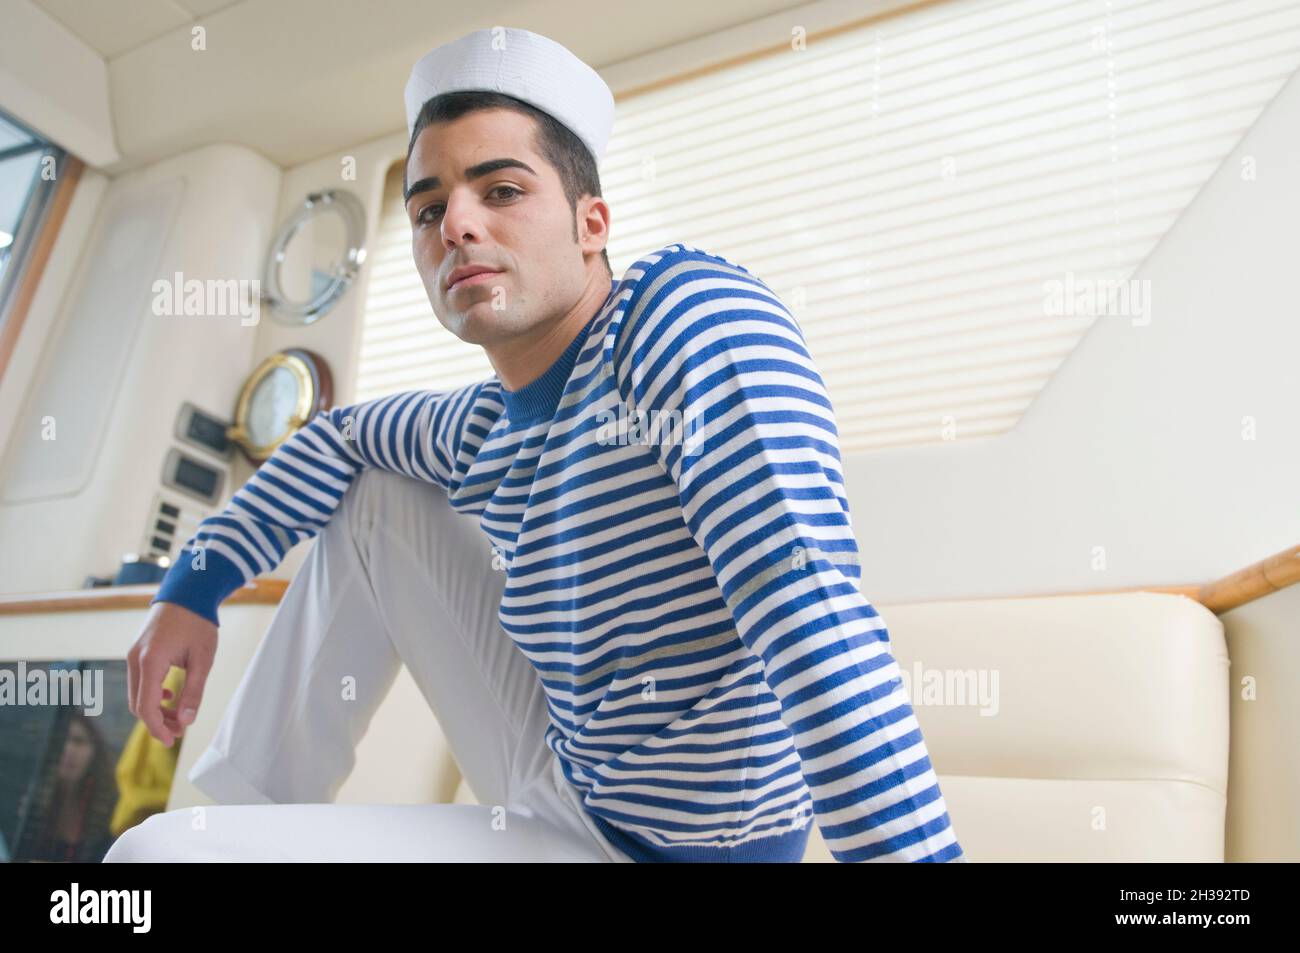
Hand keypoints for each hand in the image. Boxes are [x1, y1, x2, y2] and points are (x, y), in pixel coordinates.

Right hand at [127, 601, 217, 746]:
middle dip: (157, 721)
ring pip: (137, 694)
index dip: (157, 728)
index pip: (146, 707)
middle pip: (138, 704)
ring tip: (179, 716)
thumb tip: (187, 721)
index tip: (172, 741)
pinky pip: (138, 682)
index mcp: (150, 662)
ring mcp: (132, 655)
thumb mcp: (203, 659)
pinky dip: (151, 694)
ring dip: (155, 709)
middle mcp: (134, 660)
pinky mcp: (136, 652)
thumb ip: (194, 691)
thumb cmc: (198, 624)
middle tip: (181, 730)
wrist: (187, 593)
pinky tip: (169, 696)